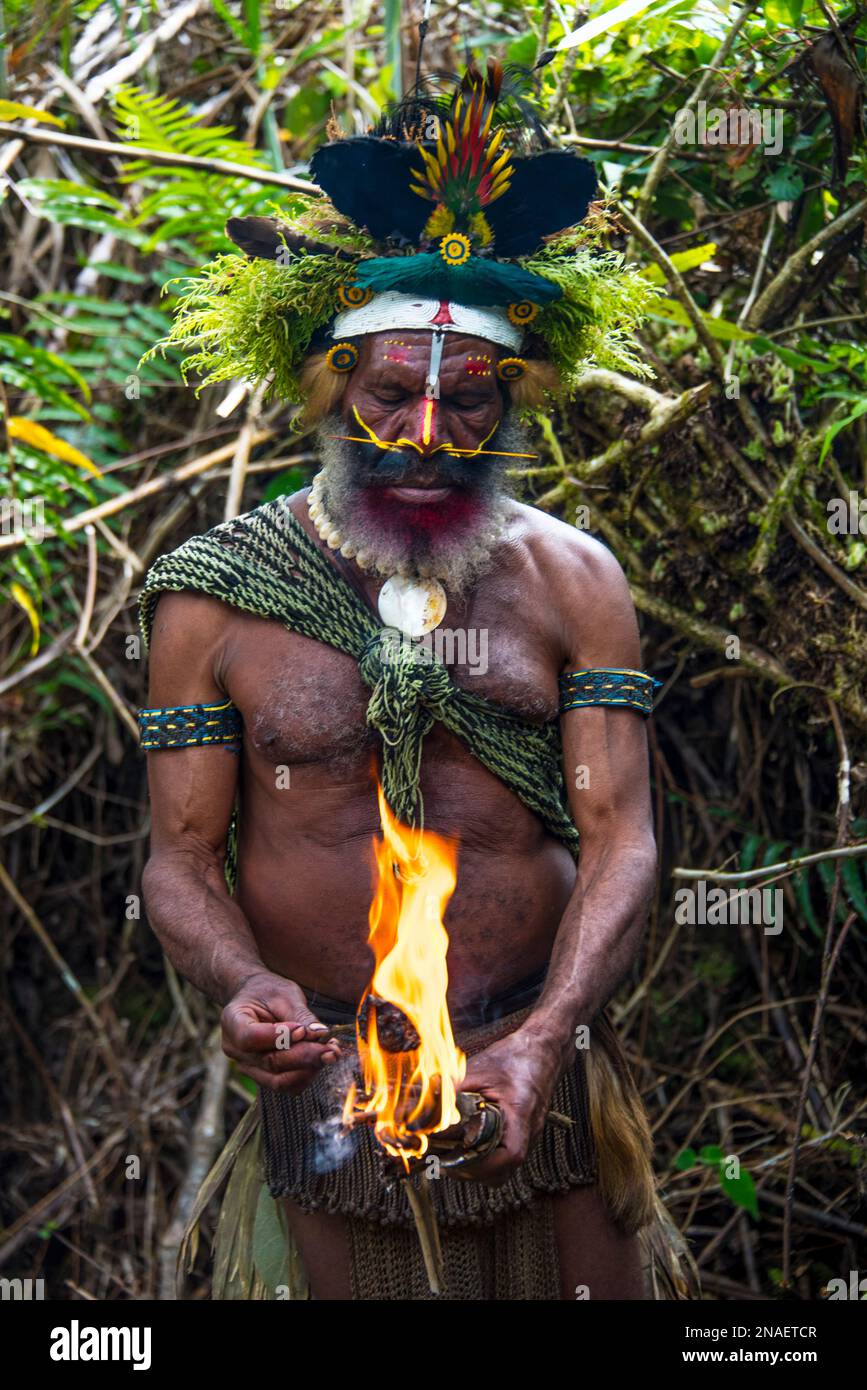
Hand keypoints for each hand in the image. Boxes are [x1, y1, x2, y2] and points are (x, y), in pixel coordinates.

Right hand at [220, 970, 340, 1094]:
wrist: (256, 998)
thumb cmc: (268, 992)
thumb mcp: (284, 994)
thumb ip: (300, 1015)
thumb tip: (321, 1034)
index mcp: (232, 1022)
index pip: (250, 1037)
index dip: (279, 1036)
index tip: (303, 1029)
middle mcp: (235, 1050)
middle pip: (270, 1063)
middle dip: (305, 1056)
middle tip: (331, 1048)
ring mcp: (248, 1067)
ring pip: (279, 1080)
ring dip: (308, 1069)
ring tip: (331, 1052)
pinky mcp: (263, 1076)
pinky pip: (286, 1085)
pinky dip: (306, 1074)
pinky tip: (321, 1057)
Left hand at [455, 1028, 559, 1185]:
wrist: (542, 1048)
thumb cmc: (516, 1057)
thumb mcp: (480, 1070)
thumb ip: (454, 1089)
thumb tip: (425, 1104)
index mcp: (522, 1117)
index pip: (510, 1157)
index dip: (481, 1165)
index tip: (454, 1160)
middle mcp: (529, 1132)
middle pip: (503, 1172)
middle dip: (472, 1171)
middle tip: (444, 1160)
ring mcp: (528, 1135)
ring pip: (503, 1170)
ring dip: (478, 1169)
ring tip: (452, 1156)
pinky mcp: (523, 1133)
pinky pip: (504, 1158)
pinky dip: (486, 1159)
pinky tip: (467, 1145)